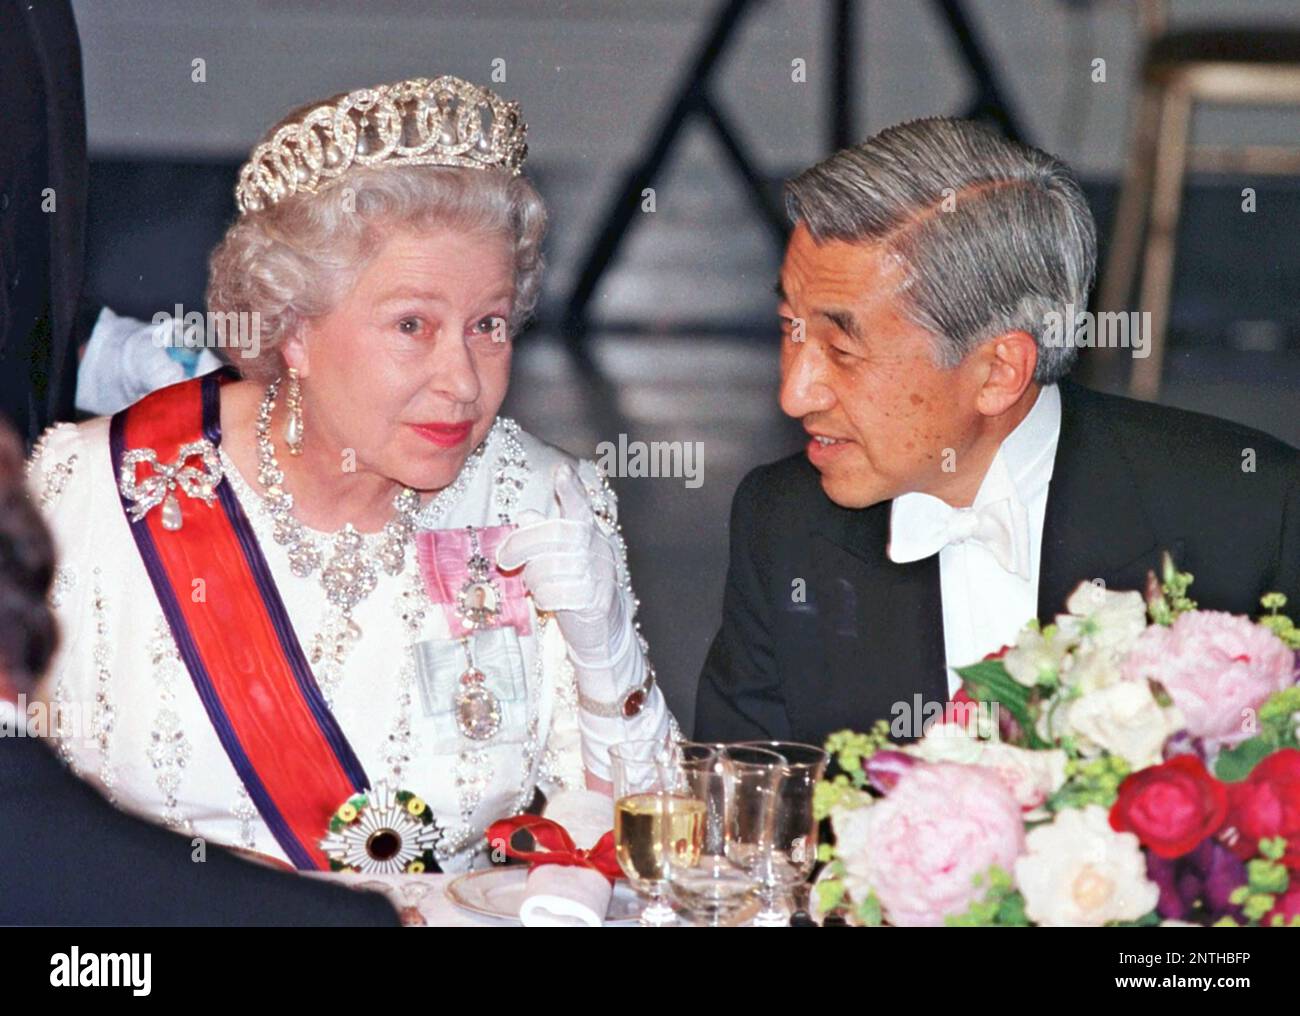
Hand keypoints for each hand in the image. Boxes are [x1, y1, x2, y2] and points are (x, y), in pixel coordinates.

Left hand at [496, 463, 628, 667]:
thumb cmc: (574, 585)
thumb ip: (545, 534)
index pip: (581, 507)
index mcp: (590, 533)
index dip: (571, 489)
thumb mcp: (560, 557)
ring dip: (533, 578)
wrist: (601, 629)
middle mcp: (599, 549)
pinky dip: (543, 598)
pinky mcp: (595, 601)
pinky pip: (556, 594)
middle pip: (555, 535)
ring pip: (551, 566)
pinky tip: (546, 601)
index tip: (561, 472)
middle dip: (523, 545)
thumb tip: (526, 515)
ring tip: (534, 585)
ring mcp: (600, 575)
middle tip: (503, 559)